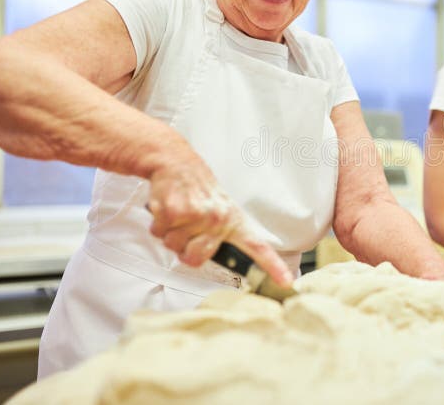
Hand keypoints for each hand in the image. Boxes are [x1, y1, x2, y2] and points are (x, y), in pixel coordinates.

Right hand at [145, 163, 293, 286]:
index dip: (272, 266)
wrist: (177, 162)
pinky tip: (167, 207)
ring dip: (170, 234)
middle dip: (184, 249)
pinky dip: (157, 224)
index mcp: (233, 220)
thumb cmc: (198, 189)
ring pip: (173, 247)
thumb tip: (223, 258)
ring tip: (179, 213)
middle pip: (194, 259)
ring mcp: (196, 216)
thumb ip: (220, 234)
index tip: (286, 282)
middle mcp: (217, 219)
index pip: (257, 247)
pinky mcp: (174, 212)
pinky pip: (159, 233)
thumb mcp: (219, 208)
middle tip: (186, 228)